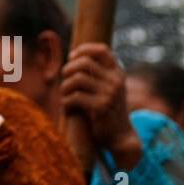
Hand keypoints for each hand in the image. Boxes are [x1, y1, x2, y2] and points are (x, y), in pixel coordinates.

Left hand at [61, 43, 140, 167]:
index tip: (72, 57)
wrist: (119, 135)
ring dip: (65, 86)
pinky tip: (67, 107)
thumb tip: (72, 56)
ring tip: (64, 95)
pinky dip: (66, 102)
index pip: (102, 50)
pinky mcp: (101, 107)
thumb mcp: (108, 87)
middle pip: (84, 62)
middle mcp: (116, 81)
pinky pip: (75, 97)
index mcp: (118, 73)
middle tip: (64, 79)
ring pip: (77, 79)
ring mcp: (110, 94)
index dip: (84, 49)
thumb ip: (97, 73)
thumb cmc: (107, 108)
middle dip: (68, 69)